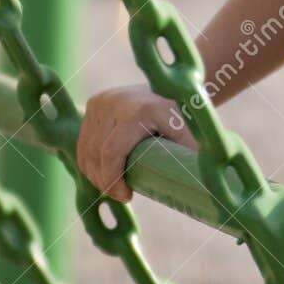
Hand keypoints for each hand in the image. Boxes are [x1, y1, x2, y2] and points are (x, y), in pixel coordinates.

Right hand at [76, 82, 197, 203]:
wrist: (173, 87)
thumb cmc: (184, 118)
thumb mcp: (188, 137)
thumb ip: (188, 160)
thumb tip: (199, 192)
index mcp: (139, 111)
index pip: (111, 152)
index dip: (112, 180)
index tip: (127, 196)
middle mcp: (116, 102)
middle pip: (96, 154)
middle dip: (105, 182)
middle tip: (121, 195)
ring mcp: (102, 101)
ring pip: (87, 149)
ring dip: (95, 174)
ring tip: (113, 185)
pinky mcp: (94, 103)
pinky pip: (84, 140)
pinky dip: (89, 160)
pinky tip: (102, 172)